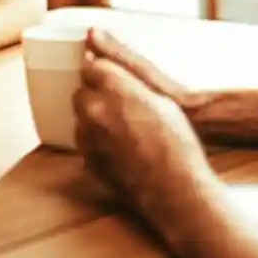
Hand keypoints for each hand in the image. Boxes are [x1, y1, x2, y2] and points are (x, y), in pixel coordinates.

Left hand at [74, 29, 215, 232]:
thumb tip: (115, 73)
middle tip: (119, 106)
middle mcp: (94, 108)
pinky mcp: (87, 158)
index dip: (104, 74)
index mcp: (114, 87)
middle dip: (96, 96)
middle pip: (82, 92)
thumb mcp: (163, 101)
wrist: (173, 190)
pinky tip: (119, 148)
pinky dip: (95, 140)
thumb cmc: (176, 143)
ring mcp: (87, 136)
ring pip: (81, 117)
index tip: (113, 81)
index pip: (92, 67)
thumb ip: (132, 83)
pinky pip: (85, 141)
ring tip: (122, 131)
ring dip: (94, 119)